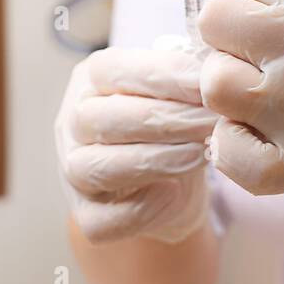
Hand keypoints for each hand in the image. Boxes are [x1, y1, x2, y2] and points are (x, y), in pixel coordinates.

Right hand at [55, 44, 218, 243]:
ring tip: (198, 154)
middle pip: (100, 118)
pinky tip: (171, 193)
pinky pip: (99, 220)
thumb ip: (187, 76)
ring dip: (152, 160)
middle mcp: (72, 124)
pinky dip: (139, 208)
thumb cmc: (178, 127)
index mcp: (91, 81)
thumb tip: (211, 64)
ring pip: (92, 167)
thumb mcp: (181, 92)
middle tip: (211, 120)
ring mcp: (72, 172)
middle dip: (164, 118)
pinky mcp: (85, 216)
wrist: (178, 187)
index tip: (205, 82)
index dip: (159, 74)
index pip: (111, 69)